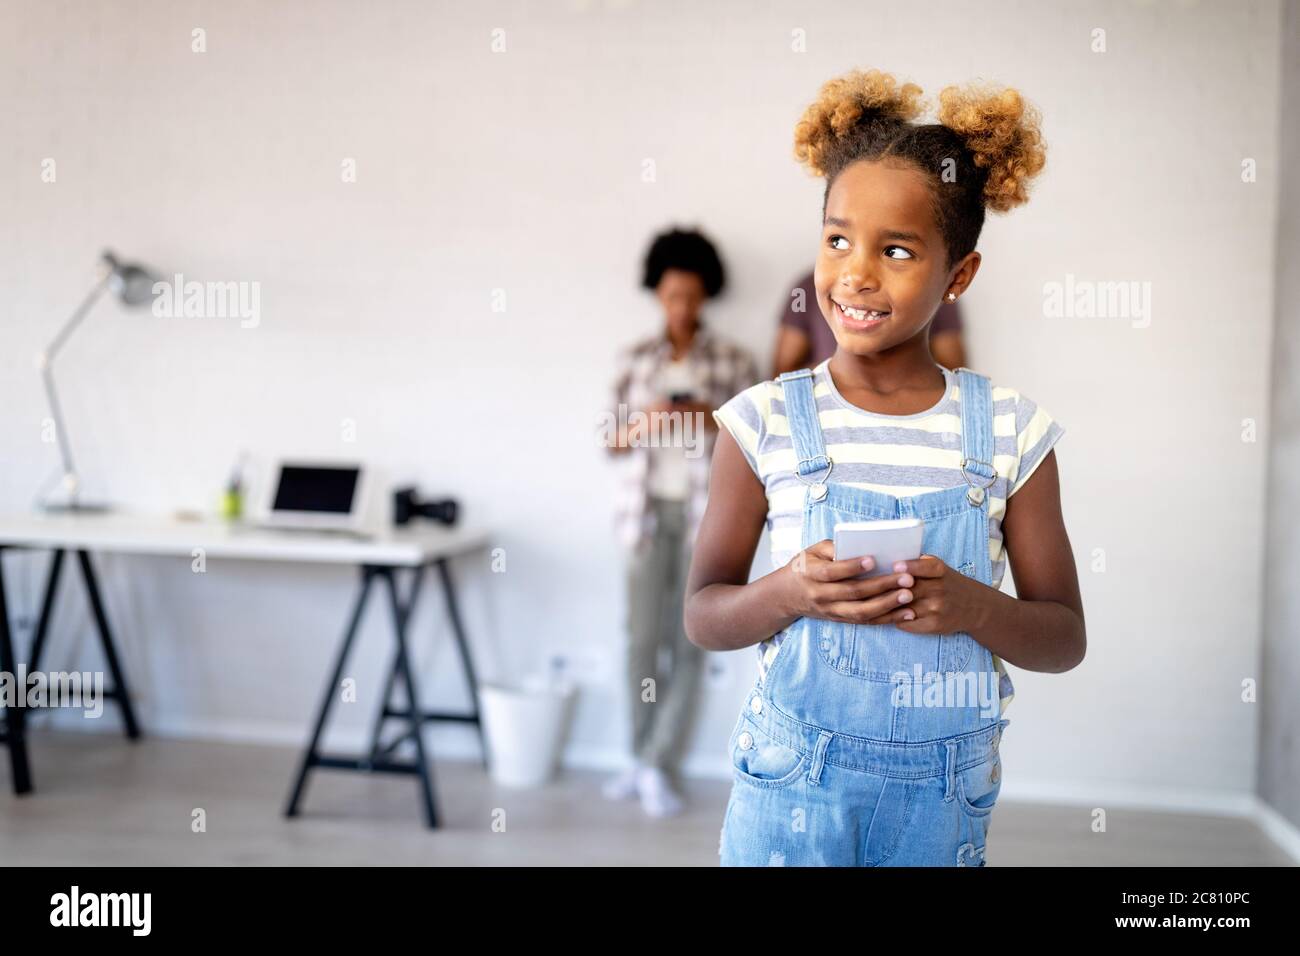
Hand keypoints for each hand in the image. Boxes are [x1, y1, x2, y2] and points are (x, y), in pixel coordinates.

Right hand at [782, 539, 918, 623]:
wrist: (786, 596)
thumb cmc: (804, 567)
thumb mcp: (811, 551)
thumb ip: (832, 547)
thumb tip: (858, 543)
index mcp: (811, 574)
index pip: (832, 572)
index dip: (852, 567)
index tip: (873, 559)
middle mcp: (821, 595)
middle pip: (853, 593)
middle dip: (881, 585)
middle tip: (906, 578)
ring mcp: (831, 610)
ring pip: (862, 612)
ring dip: (888, 605)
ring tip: (909, 595)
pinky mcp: (841, 619)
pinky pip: (866, 622)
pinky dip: (887, 618)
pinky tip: (906, 613)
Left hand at [865, 554, 990, 633]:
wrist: (974, 607)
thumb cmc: (946, 582)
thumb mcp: (938, 569)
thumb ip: (917, 564)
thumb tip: (884, 559)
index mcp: (940, 571)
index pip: (927, 567)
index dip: (911, 566)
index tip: (896, 565)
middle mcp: (940, 590)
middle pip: (910, 589)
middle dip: (887, 588)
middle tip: (863, 585)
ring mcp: (937, 609)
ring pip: (904, 607)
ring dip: (882, 605)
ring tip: (862, 602)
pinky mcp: (934, 625)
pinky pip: (906, 623)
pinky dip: (890, 619)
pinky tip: (876, 615)